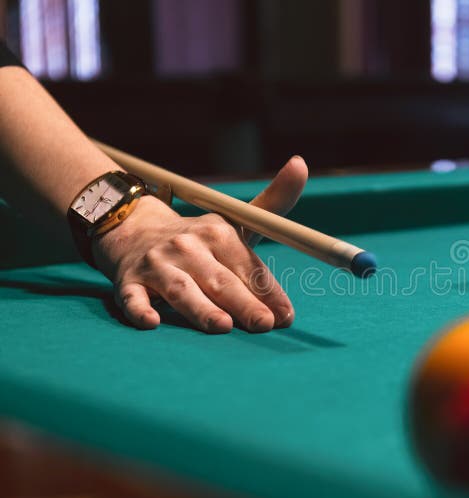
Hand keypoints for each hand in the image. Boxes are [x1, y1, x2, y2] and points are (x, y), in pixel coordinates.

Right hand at [93, 157, 308, 332]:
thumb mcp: (235, 222)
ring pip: (181, 289)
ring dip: (201, 308)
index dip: (268, 291)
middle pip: (220, 280)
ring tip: (222, 326)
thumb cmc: (199, 240)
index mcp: (218, 233)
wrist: (133, 229)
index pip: (247, 265)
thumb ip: (274, 202)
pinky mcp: (129, 281)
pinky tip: (151, 322)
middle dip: (244, 303)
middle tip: (264, 324)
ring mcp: (157, 264)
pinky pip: (132, 297)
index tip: (286, 316)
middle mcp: (188, 246)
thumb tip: (301, 162)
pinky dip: (139, 309)